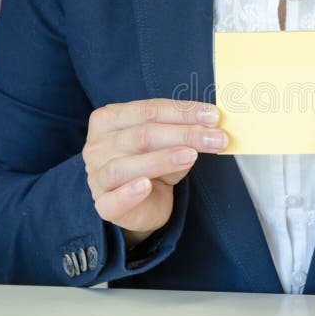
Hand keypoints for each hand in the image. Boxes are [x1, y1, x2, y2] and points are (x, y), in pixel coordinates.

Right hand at [82, 99, 227, 246]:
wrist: (142, 204)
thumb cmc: (153, 164)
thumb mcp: (169, 143)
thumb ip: (182, 132)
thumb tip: (212, 126)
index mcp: (110, 119)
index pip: (149, 110)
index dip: (183, 112)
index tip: (214, 117)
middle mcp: (98, 145)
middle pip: (143, 135)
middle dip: (185, 135)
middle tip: (217, 138)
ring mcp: (96, 176)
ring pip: (126, 165)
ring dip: (163, 159)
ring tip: (192, 156)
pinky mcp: (104, 205)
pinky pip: (114, 199)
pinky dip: (129, 192)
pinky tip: (146, 186)